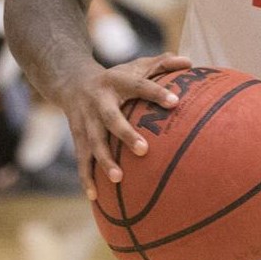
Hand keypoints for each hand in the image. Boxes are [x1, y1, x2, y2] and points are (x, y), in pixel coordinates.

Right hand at [56, 52, 192, 199]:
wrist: (71, 81)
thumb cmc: (116, 78)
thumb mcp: (135, 67)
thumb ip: (162, 64)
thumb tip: (189, 62)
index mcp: (117, 82)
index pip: (139, 86)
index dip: (156, 93)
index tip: (175, 102)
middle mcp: (98, 100)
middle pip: (111, 118)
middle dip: (125, 134)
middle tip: (144, 150)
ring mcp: (85, 119)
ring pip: (93, 141)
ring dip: (104, 160)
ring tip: (118, 178)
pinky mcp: (77, 136)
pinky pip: (81, 159)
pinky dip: (86, 177)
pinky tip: (94, 196)